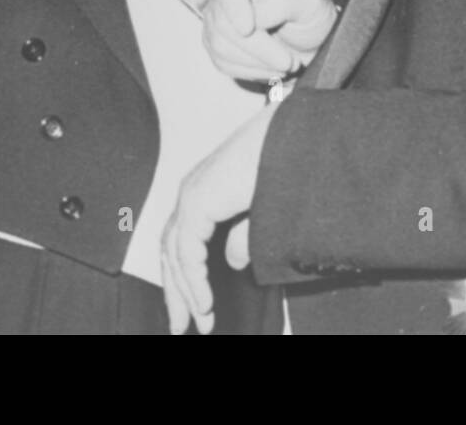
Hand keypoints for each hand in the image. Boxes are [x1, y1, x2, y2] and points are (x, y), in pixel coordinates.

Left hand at [161, 107, 274, 333]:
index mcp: (205, 191)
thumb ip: (242, 236)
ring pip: (174, 254)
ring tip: (200, 321)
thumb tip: (231, 260)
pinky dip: (194, 280)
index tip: (197, 312)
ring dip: (185, 291)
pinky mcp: (197, 201)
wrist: (294, 139)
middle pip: (171, 251)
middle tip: (182, 326)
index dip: (185, 279)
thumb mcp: (263, 213)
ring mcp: (192, 195)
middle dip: (176, 291)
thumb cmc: (285, 164)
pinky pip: (187, 251)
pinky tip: (205, 304)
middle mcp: (193, 192)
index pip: (182, 242)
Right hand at [204, 0, 337, 81]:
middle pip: (223, 22)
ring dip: (256, 63)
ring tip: (285, 65)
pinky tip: (271, 69)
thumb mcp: (308, 3)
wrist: (313, 42)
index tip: (248, 29)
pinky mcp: (218, 46)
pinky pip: (223, 63)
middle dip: (258, 48)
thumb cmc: (311, 15)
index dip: (235, 8)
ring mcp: (218, 20)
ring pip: (220, 46)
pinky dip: (250, 72)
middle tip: (288, 61)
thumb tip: (254, 20)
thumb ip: (282, 5)